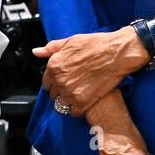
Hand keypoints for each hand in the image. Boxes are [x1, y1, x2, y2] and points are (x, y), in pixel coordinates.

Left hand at [34, 28, 149, 115]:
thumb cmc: (97, 45)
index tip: (63, 80)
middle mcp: (60, 80)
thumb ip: (51, 48)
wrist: (117, 53)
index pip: (46, 82)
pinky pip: (73, 113)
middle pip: (53, 95)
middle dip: (60, 92)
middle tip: (73, 86)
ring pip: (61, 105)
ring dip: (68, 102)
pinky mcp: (83, 102)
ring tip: (78, 95)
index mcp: (54, 66)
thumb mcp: (71, 41)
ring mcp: (70, 92)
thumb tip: (36, 52)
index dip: (54, 81)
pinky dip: (77, 109)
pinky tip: (84, 102)